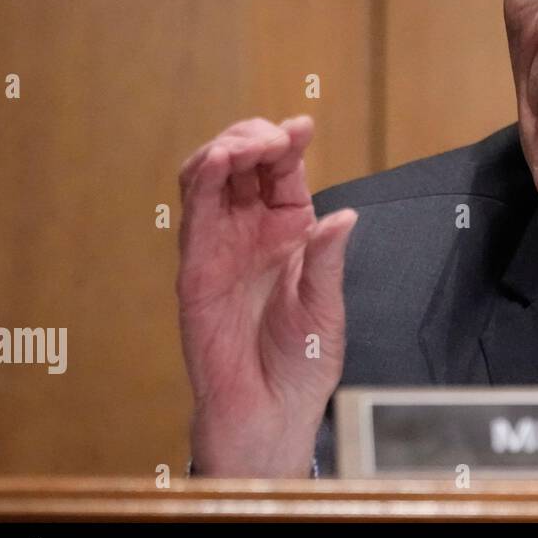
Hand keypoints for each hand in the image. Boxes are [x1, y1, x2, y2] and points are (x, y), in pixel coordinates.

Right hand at [176, 116, 355, 476]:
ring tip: (248, 143)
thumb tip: (345, 216)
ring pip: (208, 176)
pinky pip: (192, 214)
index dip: (289, 143)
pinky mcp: (195, 267)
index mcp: (289, 231)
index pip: (282, 171)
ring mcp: (219, 245)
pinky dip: (201, 179)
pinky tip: (217, 161)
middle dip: (255, 136)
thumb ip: (328, 259)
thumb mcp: (327, 305)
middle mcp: (251, 231)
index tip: (303, 126)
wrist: (272, 411)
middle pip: (242, 162)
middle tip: (276, 137)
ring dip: (225, 148)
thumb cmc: (303, 363)